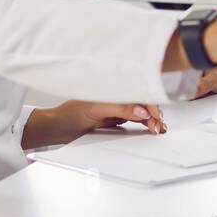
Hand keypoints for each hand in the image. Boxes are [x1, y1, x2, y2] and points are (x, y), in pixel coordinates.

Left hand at [21, 100, 164, 148]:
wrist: (59, 127)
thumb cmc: (70, 113)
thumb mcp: (96, 110)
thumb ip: (120, 109)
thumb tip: (142, 111)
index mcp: (113, 87)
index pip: (138, 93)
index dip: (150, 103)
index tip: (155, 116)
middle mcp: (117, 95)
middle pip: (142, 102)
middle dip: (154, 113)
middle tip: (158, 126)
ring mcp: (118, 106)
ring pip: (142, 111)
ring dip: (152, 120)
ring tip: (157, 129)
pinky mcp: (117, 117)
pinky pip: (136, 119)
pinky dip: (145, 124)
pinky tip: (152, 128)